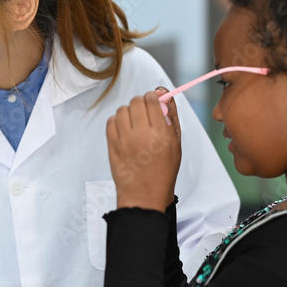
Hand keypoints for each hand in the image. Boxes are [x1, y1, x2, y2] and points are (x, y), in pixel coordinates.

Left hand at [107, 88, 181, 211]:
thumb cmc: (163, 170)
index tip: (153, 101)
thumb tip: (165, 94)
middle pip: (136, 102)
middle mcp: (141, 134)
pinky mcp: (112, 145)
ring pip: (121, 110)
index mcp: (160, 133)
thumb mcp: (176, 143)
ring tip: (134, 122)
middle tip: (144, 112)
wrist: (144, 193)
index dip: (153, 97)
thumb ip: (171, 116)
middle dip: (141, 102)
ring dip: (128, 111)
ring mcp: (124, 139)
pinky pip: (110, 121)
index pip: (152, 100)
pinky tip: (124, 129)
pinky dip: (117, 121)